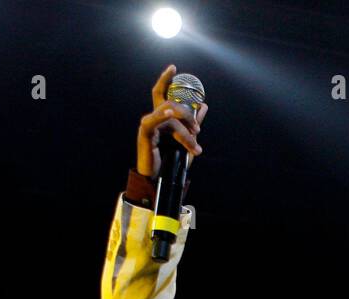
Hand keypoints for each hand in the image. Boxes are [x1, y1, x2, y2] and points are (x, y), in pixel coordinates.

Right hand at [137, 64, 206, 178]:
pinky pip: (154, 120)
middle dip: (187, 114)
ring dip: (184, 131)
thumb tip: (204, 106)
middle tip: (198, 131)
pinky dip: (163, 115)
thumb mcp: (188, 140)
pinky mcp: (145, 133)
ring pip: (169, 116)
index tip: (174, 67)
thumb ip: (194, 123)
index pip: (162, 93)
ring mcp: (148, 124)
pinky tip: (170, 113)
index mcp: (162, 117)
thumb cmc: (172, 161)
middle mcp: (154, 117)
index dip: (166, 79)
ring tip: (194, 146)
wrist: (162, 180)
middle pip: (171, 103)